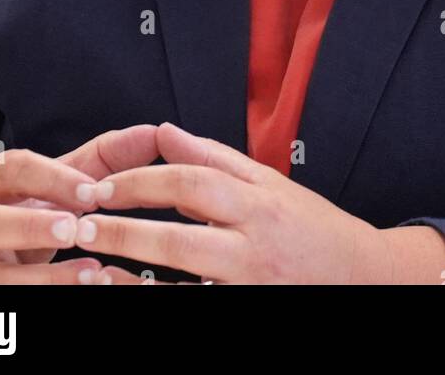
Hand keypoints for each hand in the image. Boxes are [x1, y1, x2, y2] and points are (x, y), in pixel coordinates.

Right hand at [0, 125, 159, 283]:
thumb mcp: (57, 183)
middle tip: (77, 229)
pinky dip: (47, 295)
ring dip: (45, 275)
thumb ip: (103, 159)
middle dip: (33, 226)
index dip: (53, 178)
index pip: (14, 169)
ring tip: (91, 269)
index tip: (92, 191)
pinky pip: (8, 302)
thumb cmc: (29, 210)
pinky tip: (84, 288)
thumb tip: (154, 133)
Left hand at [72, 121, 394, 284]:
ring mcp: (251, 286)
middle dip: (126, 229)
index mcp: (258, 203)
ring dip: (132, 277)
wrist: (363, 280)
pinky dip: (159, 303)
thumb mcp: (268, 182)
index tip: (102, 186)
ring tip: (90, 268)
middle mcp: (255, 247)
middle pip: (181, 236)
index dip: (141, 181)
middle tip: (81, 222)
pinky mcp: (249, 312)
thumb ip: (213, 158)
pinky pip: (194, 309)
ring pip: (183, 285)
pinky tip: (130, 293)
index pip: (192, 182)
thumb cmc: (312, 229)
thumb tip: (162, 132)